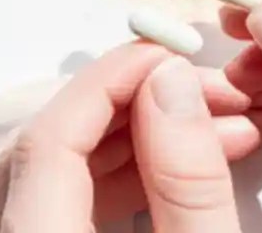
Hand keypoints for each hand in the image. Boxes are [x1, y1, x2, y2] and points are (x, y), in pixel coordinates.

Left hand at [0, 43, 261, 230]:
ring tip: (217, 129)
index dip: (109, 83)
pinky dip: (119, 179)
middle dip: (130, 107)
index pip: (47, 141)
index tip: (169, 56)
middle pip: (44, 151)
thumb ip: (187, 186)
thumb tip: (174, 89)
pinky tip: (184, 168)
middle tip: (203, 91)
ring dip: (133, 143)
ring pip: (52, 176)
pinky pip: (60, 206)